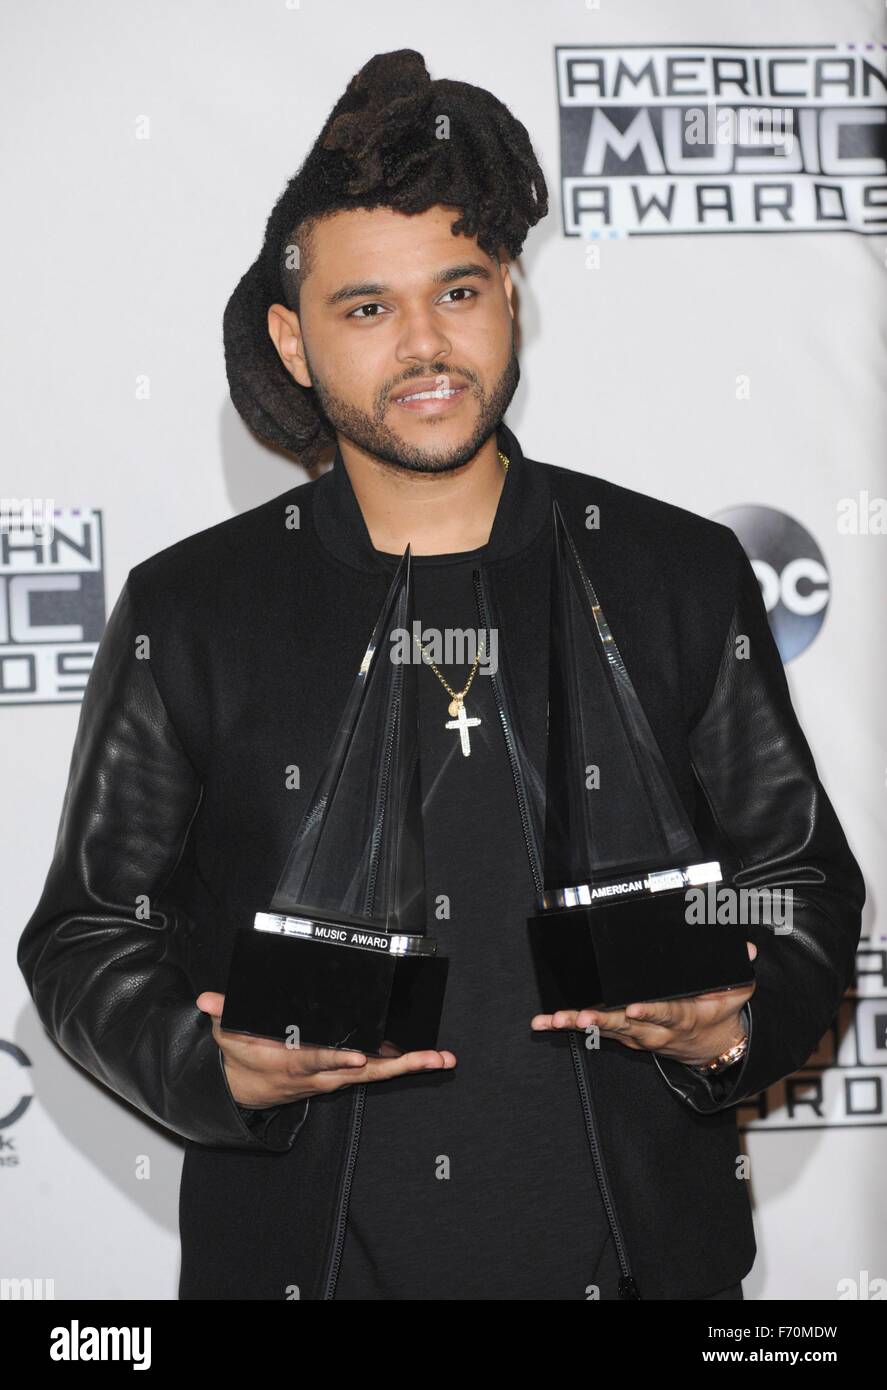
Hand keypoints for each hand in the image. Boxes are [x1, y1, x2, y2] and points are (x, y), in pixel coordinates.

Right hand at [196, 992, 456, 1107]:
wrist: (246, 1090)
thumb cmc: (243, 1056)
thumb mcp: (228, 1034)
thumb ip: (225, 1012)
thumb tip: (208, 999)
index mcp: (293, 1062)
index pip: (319, 1059)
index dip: (338, 1058)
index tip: (358, 1058)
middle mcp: (321, 1074)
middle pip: (364, 1071)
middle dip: (398, 1065)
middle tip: (429, 1059)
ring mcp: (335, 1077)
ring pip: (377, 1072)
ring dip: (411, 1065)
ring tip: (441, 1058)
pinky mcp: (343, 1075)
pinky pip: (376, 1071)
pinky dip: (403, 1064)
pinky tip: (429, 1057)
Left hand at [529, 941, 756, 1067]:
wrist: (714, 1048)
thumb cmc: (721, 1014)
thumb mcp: (738, 992)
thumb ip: (738, 971)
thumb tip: (746, 950)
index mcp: (683, 1016)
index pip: (665, 1013)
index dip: (649, 1011)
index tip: (633, 1008)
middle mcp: (656, 1030)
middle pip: (626, 1025)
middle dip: (601, 1021)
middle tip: (579, 1017)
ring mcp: (638, 1035)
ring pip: (605, 1029)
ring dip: (578, 1024)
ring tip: (555, 1019)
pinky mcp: (625, 1035)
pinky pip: (595, 1032)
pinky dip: (568, 1027)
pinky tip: (545, 1021)